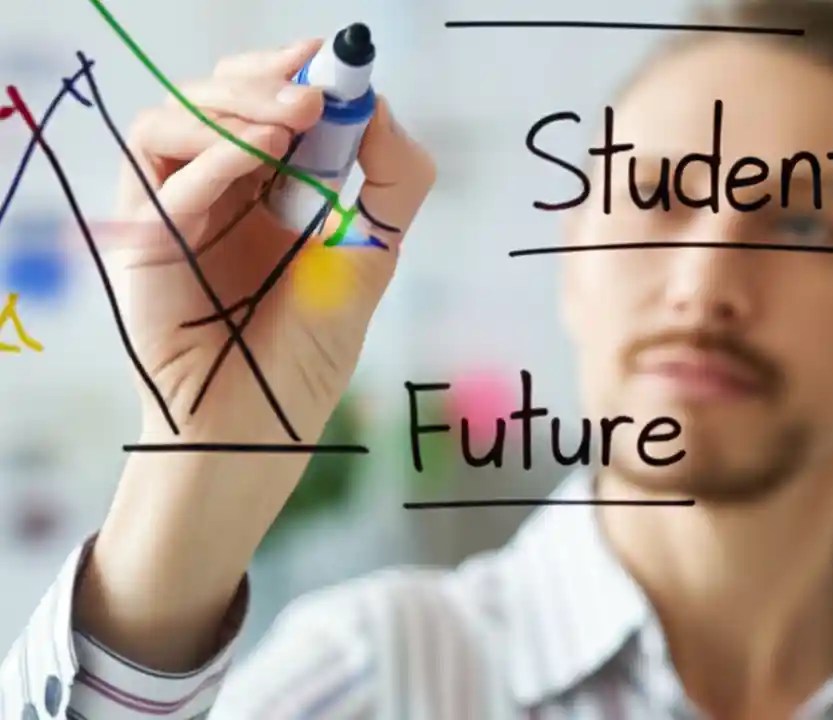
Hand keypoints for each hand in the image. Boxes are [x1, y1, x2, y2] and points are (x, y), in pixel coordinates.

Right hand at [109, 38, 435, 443]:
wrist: (260, 427)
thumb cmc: (307, 353)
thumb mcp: (371, 256)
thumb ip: (392, 182)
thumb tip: (379, 105)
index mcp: (270, 188)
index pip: (267, 102)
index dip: (292, 71)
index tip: (329, 59)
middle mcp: (219, 189)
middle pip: (215, 97)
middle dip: (263, 81)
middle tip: (311, 94)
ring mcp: (177, 210)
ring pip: (173, 120)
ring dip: (233, 109)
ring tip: (290, 123)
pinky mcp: (146, 239)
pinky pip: (162, 176)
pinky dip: (211, 158)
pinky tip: (257, 157)